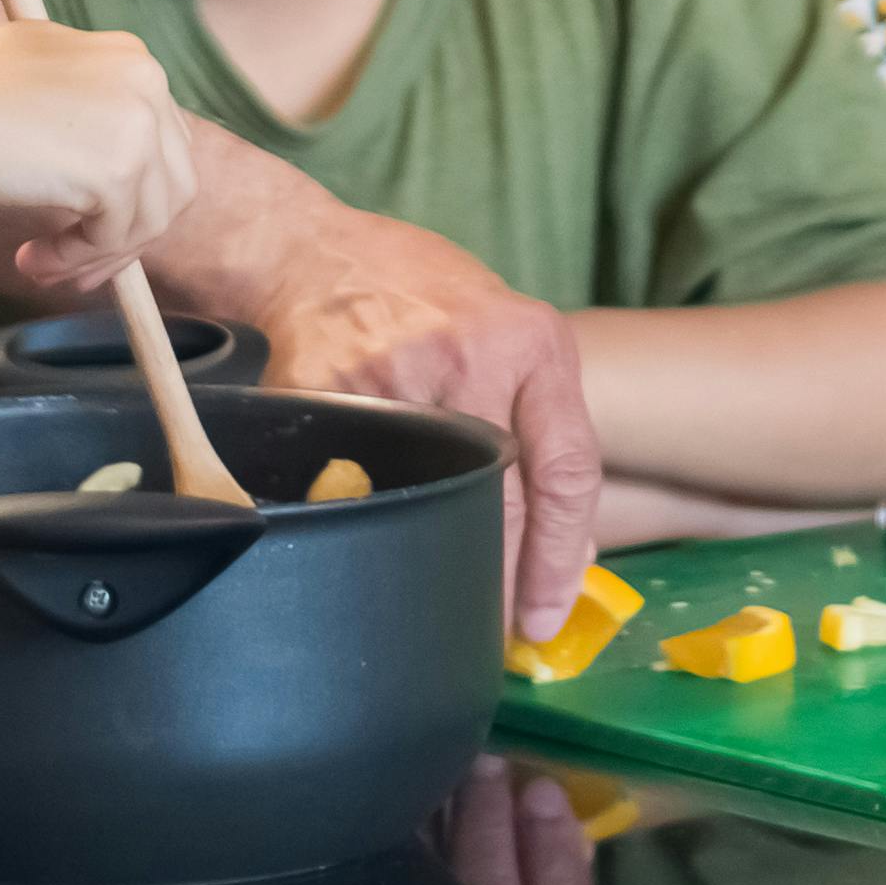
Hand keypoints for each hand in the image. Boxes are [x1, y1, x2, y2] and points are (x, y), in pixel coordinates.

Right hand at [0, 18, 204, 270]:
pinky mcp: (119, 170)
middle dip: (125, 234)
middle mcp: (147, 81)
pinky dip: (76, 259)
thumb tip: (109, 177)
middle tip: (77, 267)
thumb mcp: (40, 79)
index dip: (131, 196)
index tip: (90, 230)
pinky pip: (114, 237)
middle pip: (170, 182)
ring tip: (44, 269)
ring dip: (97, 255)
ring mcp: (139, 123)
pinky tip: (33, 260)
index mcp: (131, 57)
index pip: (162, 142)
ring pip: (150, 218)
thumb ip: (85, 109)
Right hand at [222, 199, 604, 636]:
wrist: (311, 251)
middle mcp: (472, 358)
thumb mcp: (507, 334)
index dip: (560, 558)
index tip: (545, 618)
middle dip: (498, 583)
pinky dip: (366, 530)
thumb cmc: (420, 296)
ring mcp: (395, 378)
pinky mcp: (328, 396)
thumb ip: (542, 422)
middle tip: (493, 634)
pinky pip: (353, 492)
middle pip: (499, 505)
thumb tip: (575, 548)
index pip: (567, 470)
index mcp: (532, 344)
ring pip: (428, 509)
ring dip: (432, 564)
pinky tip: (370, 549)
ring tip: (436, 600)